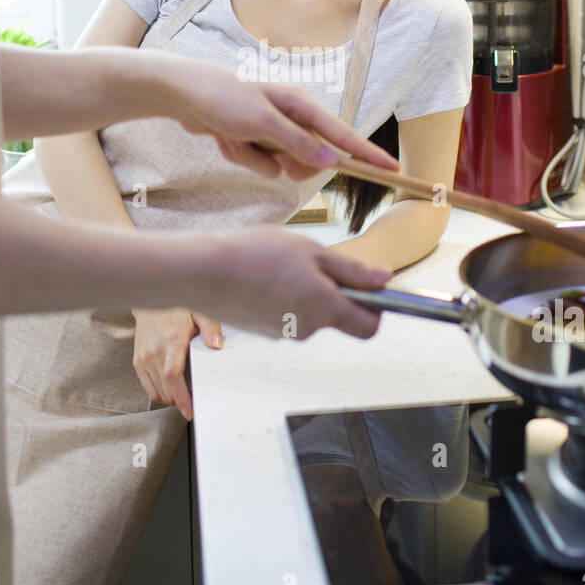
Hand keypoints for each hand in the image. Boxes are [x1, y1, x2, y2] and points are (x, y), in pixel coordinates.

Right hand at [132, 308, 222, 420]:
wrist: (151, 303)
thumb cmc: (176, 310)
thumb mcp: (198, 313)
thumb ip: (210, 328)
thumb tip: (217, 346)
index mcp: (171, 341)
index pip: (173, 375)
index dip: (181, 397)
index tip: (189, 410)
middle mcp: (155, 352)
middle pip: (166, 388)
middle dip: (180, 401)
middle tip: (194, 404)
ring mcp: (144, 358)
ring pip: (157, 391)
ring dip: (171, 399)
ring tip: (184, 397)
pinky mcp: (138, 362)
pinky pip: (148, 388)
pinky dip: (160, 394)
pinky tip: (171, 391)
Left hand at [167, 61, 399, 180]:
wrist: (181, 93)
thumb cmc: (222, 99)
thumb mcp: (262, 123)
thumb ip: (298, 144)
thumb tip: (332, 162)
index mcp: (301, 105)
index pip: (343, 135)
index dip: (367, 154)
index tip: (391, 170)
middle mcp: (292, 117)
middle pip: (312, 160)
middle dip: (288, 164)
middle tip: (268, 153)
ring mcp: (272, 130)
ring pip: (282, 166)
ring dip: (256, 160)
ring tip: (234, 138)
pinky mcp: (254, 140)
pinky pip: (259, 164)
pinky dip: (241, 157)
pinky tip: (224, 138)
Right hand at [186, 226, 391, 339]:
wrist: (201, 272)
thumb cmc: (255, 255)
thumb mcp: (311, 251)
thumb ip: (351, 270)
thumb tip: (384, 280)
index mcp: (325, 309)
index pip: (369, 326)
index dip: (376, 307)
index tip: (369, 286)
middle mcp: (307, 329)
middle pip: (336, 316)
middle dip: (333, 291)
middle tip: (312, 259)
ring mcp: (282, 333)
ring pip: (308, 312)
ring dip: (304, 290)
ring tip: (280, 262)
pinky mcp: (262, 329)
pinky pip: (284, 313)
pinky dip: (282, 296)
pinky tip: (262, 274)